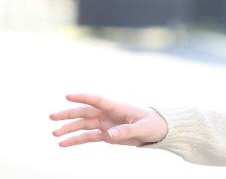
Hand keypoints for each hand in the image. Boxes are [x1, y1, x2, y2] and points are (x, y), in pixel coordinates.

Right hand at [50, 93, 167, 147]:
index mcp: (118, 107)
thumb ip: (126, 130)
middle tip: (52, 116)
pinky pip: (87, 136)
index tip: (67, 95)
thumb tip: (109, 134)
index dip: (83, 97)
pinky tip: (62, 144)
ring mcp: (106, 123)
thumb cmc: (152, 124)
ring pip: (83, 124)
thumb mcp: (142, 127)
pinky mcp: (106, 134)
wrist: (158, 130)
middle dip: (68, 114)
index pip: (98, 100)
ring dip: (69, 128)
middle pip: (85, 112)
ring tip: (54, 133)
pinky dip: (75, 140)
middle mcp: (109, 114)